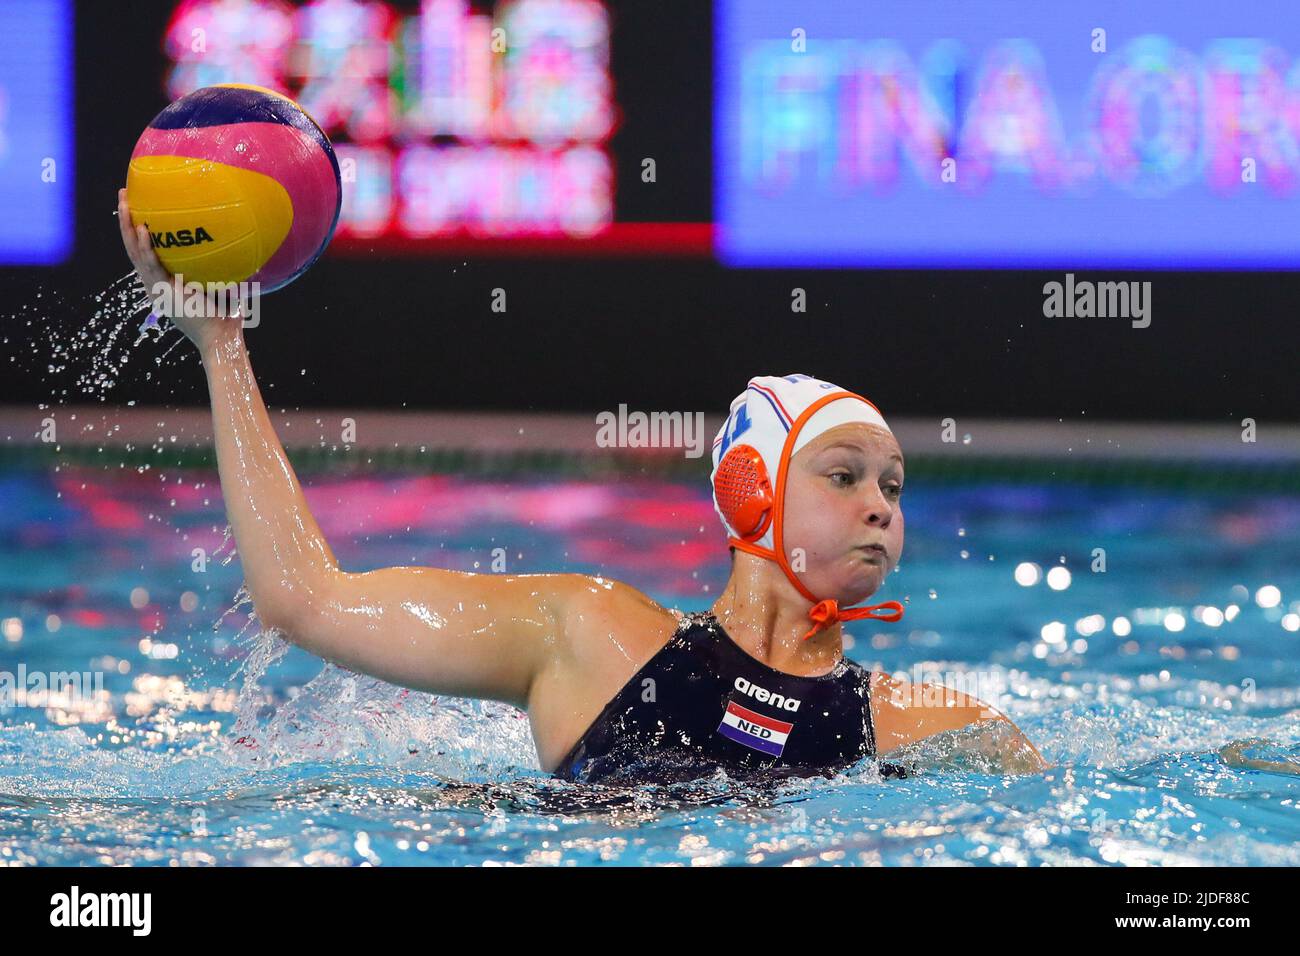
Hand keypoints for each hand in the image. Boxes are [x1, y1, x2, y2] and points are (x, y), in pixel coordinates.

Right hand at [117, 187, 242, 350]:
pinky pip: (151, 265)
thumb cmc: (226, 320)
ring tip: (125, 202)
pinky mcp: (164, 291)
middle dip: (126, 221)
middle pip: (133, 248)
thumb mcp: (224, 289)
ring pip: (134, 253)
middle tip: (124, 195)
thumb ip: (226, 270)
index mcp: (163, 285)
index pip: (144, 255)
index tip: (137, 210)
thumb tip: (244, 249)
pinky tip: (143, 228)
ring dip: (128, 226)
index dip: (137, 233)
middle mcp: (155, 285)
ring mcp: (157, 288)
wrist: (221, 341)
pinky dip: (145, 247)